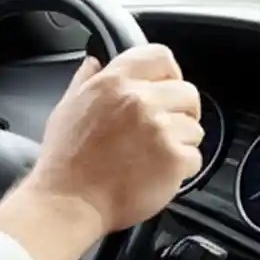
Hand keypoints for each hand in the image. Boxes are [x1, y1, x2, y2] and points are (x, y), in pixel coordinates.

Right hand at [0, 44, 201, 259]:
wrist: (68, 202)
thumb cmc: (65, 161)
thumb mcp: (66, 109)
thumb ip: (85, 81)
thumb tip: (94, 62)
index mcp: (113, 83)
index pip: (160, 57)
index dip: (168, 73)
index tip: (166, 87)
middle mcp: (138, 100)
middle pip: (187, 92)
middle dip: (179, 112)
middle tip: (161, 131)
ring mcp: (159, 129)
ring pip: (194, 127)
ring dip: (179, 142)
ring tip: (151, 157)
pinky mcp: (174, 158)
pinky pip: (194, 157)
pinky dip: (180, 169)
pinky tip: (153, 174)